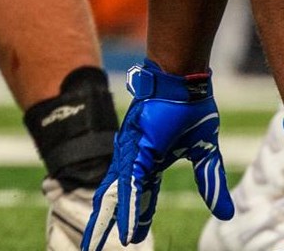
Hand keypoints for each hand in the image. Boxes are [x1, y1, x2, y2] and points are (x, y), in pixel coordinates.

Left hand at [82, 62, 233, 248]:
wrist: (181, 82)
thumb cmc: (189, 109)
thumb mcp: (205, 153)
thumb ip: (210, 182)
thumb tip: (224, 214)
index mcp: (149, 162)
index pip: (140, 197)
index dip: (136, 218)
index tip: (129, 238)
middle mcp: (134, 160)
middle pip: (118, 199)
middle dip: (106, 224)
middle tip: (91, 246)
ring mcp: (132, 155)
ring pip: (117, 195)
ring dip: (107, 221)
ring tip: (94, 243)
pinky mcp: (136, 149)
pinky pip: (131, 185)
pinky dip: (127, 207)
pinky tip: (124, 226)